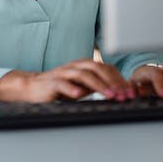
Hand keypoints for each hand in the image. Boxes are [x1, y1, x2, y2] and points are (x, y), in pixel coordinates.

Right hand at [0, 59, 135, 102]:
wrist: (32, 87)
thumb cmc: (59, 87)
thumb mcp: (81, 86)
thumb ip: (96, 85)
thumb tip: (119, 92)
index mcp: (84, 66)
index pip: (106, 68)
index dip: (119, 79)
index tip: (130, 93)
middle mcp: (75, 66)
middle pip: (97, 68)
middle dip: (113, 81)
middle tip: (124, 95)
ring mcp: (63, 73)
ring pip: (83, 75)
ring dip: (98, 85)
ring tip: (109, 95)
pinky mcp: (51, 82)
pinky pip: (62, 83)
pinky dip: (71, 88)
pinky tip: (79, 95)